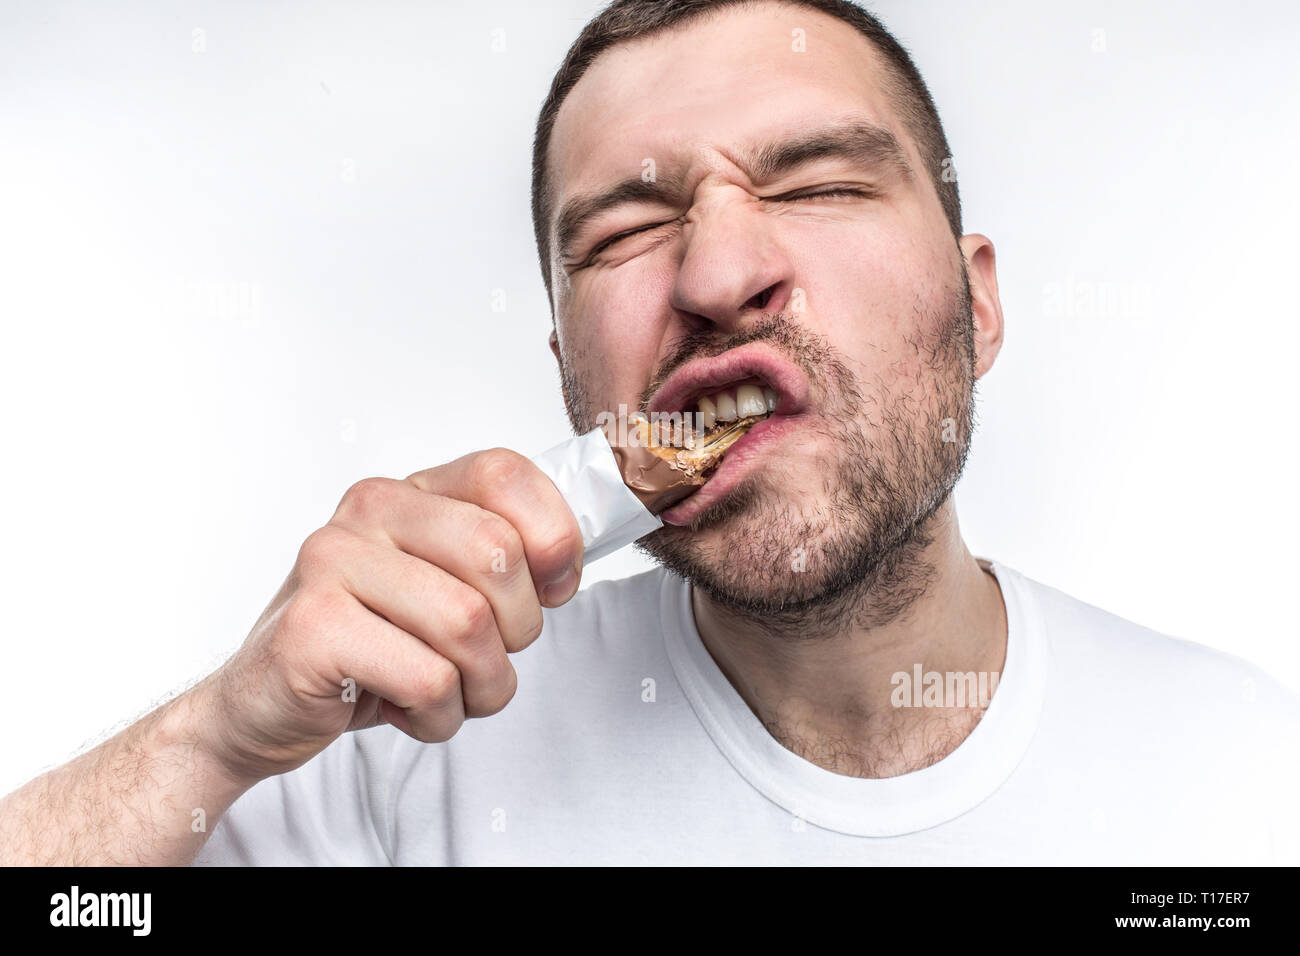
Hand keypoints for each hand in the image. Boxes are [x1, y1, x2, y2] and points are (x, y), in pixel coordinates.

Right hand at [192, 448, 583, 784]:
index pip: (505, 475)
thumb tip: (570, 557)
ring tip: (447, 692)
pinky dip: (439, 716)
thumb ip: (505, 561)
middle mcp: (370, 511)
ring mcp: (333, 562)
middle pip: (498, 554)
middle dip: (518, 628)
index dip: (552, 537)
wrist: (264, 704)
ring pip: (468, 625)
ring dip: (481, 685)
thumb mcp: (445, 589)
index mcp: (412, 491)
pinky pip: (427, 678)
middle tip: (487, 656)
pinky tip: (405, 710)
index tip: (552, 589)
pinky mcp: (312, 627)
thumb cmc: (371, 645)